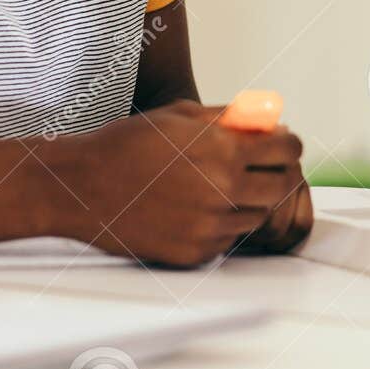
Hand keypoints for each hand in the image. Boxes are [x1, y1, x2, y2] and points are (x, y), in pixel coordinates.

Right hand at [68, 100, 304, 266]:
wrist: (80, 186)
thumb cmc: (129, 143)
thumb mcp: (181, 115)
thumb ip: (232, 117)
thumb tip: (270, 120)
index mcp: (226, 151)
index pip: (289, 149)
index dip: (286, 144)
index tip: (278, 145)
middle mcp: (225, 191)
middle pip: (283, 186)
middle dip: (275, 173)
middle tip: (257, 168)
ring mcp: (211, 226)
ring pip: (258, 216)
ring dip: (248, 201)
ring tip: (216, 187)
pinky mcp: (196, 253)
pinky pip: (229, 239)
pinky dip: (221, 226)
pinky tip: (193, 210)